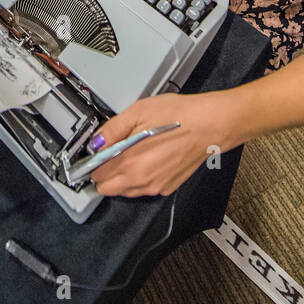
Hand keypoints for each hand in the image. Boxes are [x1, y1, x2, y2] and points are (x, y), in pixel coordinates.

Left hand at [91, 91, 239, 196]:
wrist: (210, 125)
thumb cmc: (180, 116)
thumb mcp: (138, 112)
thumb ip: (112, 129)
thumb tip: (96, 141)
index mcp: (131, 162)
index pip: (96, 174)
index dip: (92, 162)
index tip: (94, 153)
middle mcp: (142, 180)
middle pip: (107, 189)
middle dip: (104, 173)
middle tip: (111, 153)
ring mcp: (155, 187)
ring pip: (125, 191)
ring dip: (121, 177)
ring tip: (133, 153)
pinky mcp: (167, 188)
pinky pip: (143, 189)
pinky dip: (140, 178)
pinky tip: (149, 158)